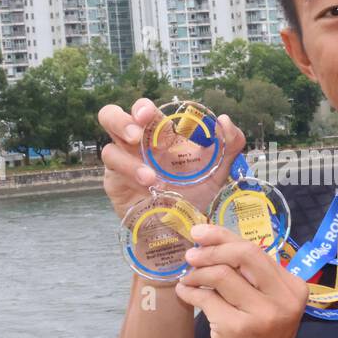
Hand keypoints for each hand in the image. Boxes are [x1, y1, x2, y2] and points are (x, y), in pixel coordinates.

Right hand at [96, 98, 246, 220]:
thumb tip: (224, 119)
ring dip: (130, 163)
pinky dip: (130, 180)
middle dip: (119, 122)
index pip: (142, 111)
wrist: (184, 229)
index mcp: (158, 134)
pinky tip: (148, 188)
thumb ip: (229, 144)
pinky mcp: (115, 184)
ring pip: (108, 150)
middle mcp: (136, 144)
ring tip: (152, 178)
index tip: (149, 114)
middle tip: (136, 134)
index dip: (141, 107)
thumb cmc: (196, 194)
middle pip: (110, 118)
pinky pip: (113, 175)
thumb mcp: (218, 170)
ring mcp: (122, 164)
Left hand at [174, 223, 310, 337]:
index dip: (224, 236)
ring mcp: (261, 315)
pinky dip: (190, 293)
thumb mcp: (267, 304)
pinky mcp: (236, 329)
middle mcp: (283, 299)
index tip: (201, 232)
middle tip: (191, 254)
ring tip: (187, 279)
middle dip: (211, 249)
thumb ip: (251, 276)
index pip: (256, 250)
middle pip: (242, 255)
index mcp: (293, 288)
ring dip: (196, 274)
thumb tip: (212, 240)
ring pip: (221, 275)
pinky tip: (185, 294)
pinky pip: (206, 299)